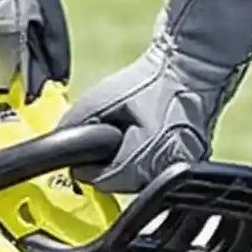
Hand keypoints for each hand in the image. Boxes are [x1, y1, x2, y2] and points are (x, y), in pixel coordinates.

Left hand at [59, 0, 251, 192]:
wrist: (195, 68)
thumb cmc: (154, 80)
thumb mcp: (104, 97)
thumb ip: (76, 121)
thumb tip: (57, 138)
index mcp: (146, 157)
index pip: (103, 181)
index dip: (86, 168)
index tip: (82, 155)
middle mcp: (167, 168)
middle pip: (122, 184)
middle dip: (109, 164)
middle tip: (109, 136)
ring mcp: (183, 167)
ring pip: (141, 180)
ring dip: (129, 164)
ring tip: (132, 133)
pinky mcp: (195, 161)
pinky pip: (161, 170)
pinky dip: (150, 159)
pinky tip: (150, 136)